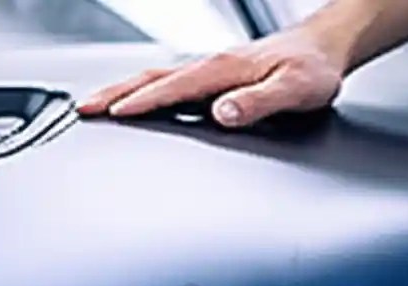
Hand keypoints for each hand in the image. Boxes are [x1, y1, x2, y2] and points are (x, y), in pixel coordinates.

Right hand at [77, 25, 345, 126]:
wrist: (324, 49)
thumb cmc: (312, 71)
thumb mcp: (294, 92)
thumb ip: (257, 103)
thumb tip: (223, 114)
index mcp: (224, 70)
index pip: (172, 88)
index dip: (142, 102)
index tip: (113, 113)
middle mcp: (212, 66)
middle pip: (152, 79)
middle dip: (115, 93)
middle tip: (84, 108)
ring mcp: (212, 69)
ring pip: (158, 77)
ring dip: (125, 90)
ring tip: (97, 104)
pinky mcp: (216, 74)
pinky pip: (172, 80)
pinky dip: (146, 89)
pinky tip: (139, 100)